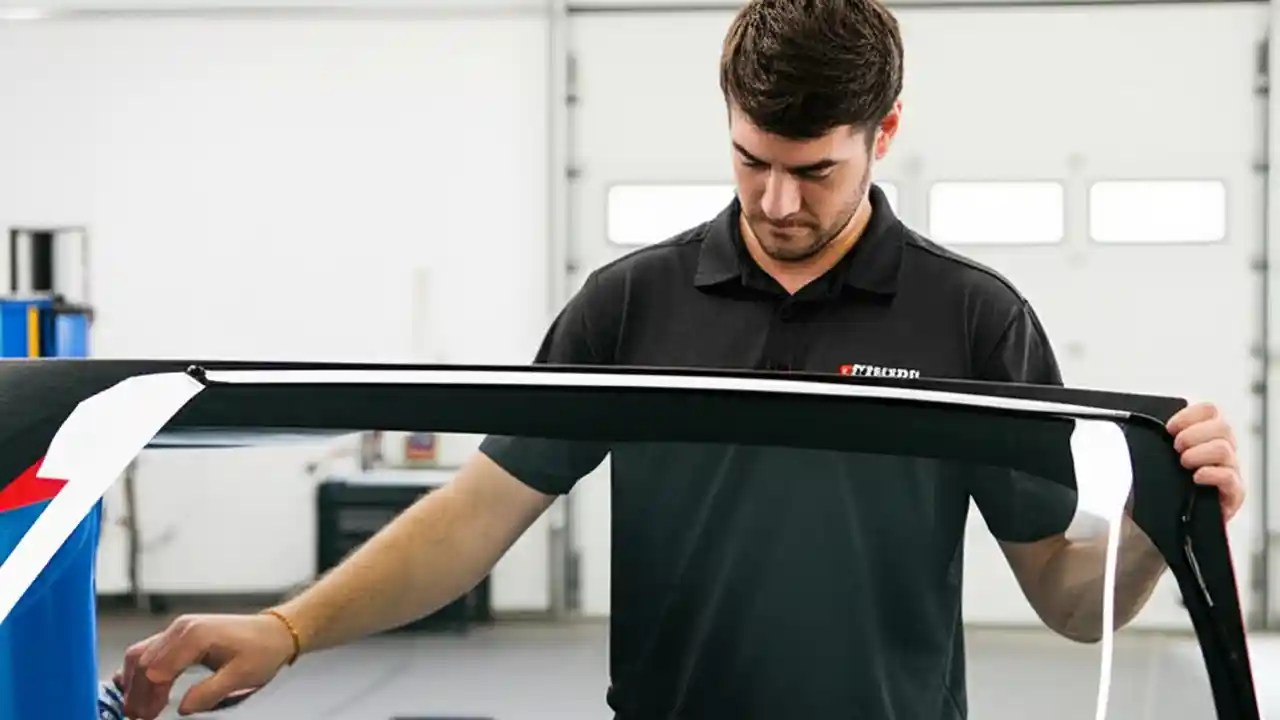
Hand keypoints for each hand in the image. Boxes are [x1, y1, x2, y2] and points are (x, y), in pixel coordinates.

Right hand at [115, 612, 296, 717]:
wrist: (274, 632)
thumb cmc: (262, 650)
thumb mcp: (241, 676)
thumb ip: (210, 693)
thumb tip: (183, 708)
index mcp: (195, 635)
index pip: (156, 670)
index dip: (148, 698)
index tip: (149, 717)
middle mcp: (182, 628)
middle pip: (143, 662)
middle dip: (137, 693)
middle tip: (139, 717)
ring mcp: (179, 628)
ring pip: (140, 654)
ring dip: (135, 682)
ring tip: (139, 708)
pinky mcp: (180, 633)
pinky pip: (150, 649)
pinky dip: (140, 669)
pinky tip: (137, 686)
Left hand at [1167, 402, 1244, 522]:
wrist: (1167, 522)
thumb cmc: (1162, 486)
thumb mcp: (1156, 456)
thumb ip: (1155, 438)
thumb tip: (1132, 422)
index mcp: (1205, 436)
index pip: (1209, 411)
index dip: (1189, 415)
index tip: (1170, 427)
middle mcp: (1220, 451)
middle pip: (1221, 426)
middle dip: (1193, 434)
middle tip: (1176, 447)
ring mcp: (1228, 471)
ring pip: (1224, 449)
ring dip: (1200, 453)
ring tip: (1184, 463)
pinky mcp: (1232, 494)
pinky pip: (1230, 478)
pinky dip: (1212, 474)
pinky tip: (1197, 477)